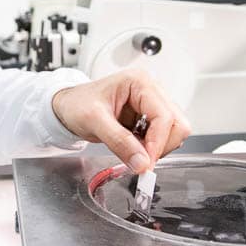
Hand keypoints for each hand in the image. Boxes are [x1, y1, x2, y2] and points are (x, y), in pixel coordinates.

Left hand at [51, 69, 190, 171]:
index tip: (145, 163)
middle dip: (161, 146)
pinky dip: (151, 149)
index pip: (164, 116)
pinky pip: (162, 138)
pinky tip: (133, 148)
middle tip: (141, 160)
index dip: (157, 143)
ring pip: (174, 132)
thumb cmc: (77, 104)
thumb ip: (118, 141)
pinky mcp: (148, 119)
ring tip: (132, 150)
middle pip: (177, 124)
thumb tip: (142, 162)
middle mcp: (150, 91)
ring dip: (157, 148)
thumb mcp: (93, 121)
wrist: (68, 107)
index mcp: (139, 83)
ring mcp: (151, 105)